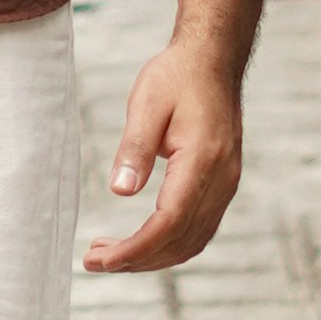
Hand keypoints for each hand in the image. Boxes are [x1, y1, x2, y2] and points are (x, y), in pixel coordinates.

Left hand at [85, 0, 265, 275]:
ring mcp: (226, 184)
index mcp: (203, 161)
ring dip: (153, 257)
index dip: (135, 249)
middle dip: (137, 260)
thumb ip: (135, 148)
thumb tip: (120, 192)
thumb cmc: (177, 76)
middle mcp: (222, 180)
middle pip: (181, 241)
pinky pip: (199, 228)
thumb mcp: (147, 103)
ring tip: (111, 254)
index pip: (168, 223)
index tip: (101, 260)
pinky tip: (141, 240)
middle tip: (93, 261)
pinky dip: (169, 243)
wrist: (213, 58)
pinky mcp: (222, 183)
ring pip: (192, 241)